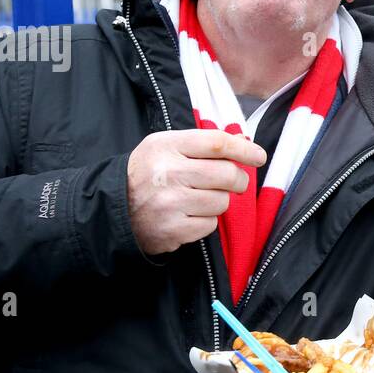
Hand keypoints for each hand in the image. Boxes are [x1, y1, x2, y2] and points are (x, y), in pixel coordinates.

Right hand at [127, 129, 266, 255]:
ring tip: (200, 199)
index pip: (216, 143)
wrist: (114, 209)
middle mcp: (167, 173)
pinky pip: (210, 224)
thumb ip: (201, 145)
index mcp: (165, 146)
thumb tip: (244, 145)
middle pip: (226, 174)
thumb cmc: (148, 174)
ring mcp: (169, 203)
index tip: (259, 156)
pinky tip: (189, 215)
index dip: (243, 150)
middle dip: (237, 180)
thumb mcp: (165, 148)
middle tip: (232, 182)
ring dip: (219, 201)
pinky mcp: (173, 230)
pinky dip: (206, 220)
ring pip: (222, 201)